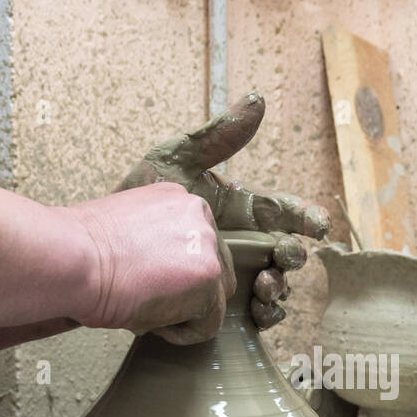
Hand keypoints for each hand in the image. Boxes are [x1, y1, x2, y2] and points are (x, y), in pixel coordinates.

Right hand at [68, 182, 235, 343]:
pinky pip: (207, 323)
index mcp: (178, 200)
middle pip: (214, 270)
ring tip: (144, 309)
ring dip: (182, 312)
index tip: (144, 283)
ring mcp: (208, 246)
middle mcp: (199, 214)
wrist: (72, 258)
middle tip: (145, 300)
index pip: (196, 247)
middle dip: (184, 293)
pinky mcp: (208, 278)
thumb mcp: (124, 227)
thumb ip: (154, 239)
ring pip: (212, 298)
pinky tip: (149, 321)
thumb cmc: (80, 250)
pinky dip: (180, 332)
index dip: (172, 275)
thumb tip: (160, 270)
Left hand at [119, 92, 330, 328]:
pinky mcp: (218, 305)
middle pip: (284, 252)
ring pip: (274, 285)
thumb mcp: (176, 159)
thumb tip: (257, 101)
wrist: (99, 246)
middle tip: (283, 257)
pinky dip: (265, 316)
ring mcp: (233, 275)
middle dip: (291, 256)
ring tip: (266, 285)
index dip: (305, 217)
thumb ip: (218, 136)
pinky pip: (254, 315)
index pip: (284, 211)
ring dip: (279, 286)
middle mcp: (244, 243)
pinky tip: (260, 312)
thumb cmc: (136, 198)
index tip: (316, 225)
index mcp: (241, 208)